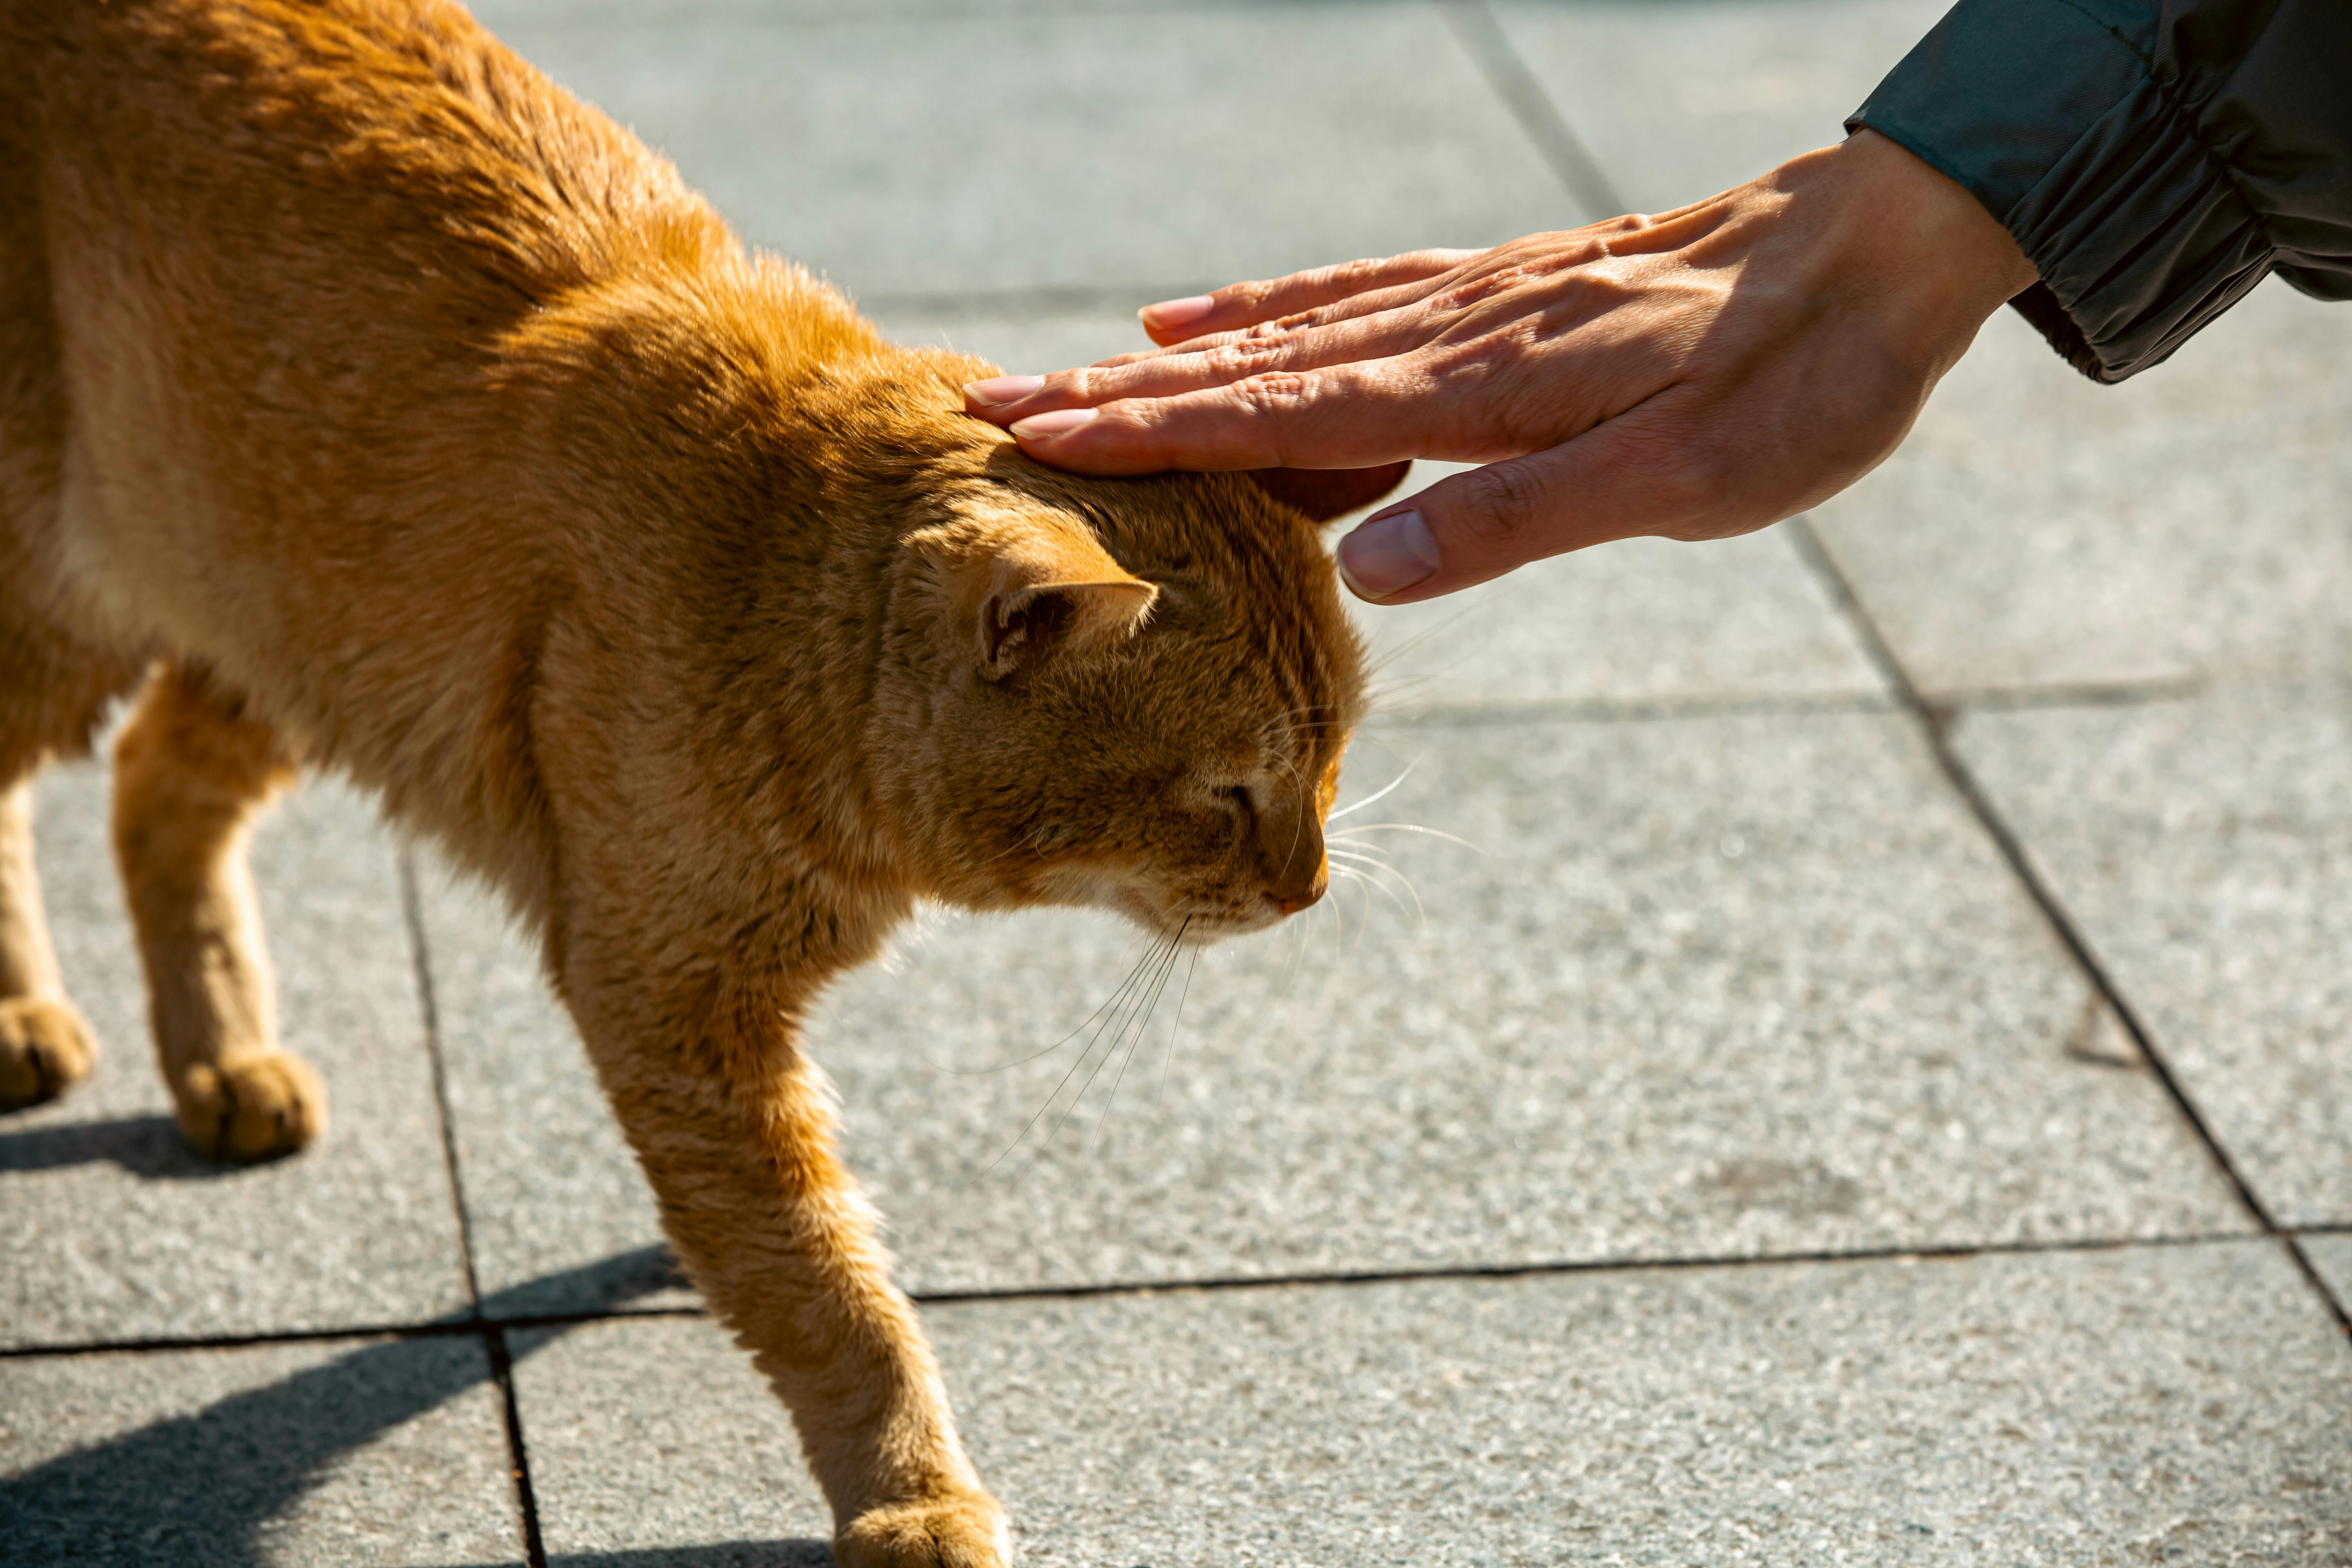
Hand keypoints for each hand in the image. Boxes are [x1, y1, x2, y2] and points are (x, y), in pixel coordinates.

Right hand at [963, 131, 2036, 602]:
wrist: (1884, 248)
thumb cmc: (1799, 380)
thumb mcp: (1686, 479)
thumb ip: (1523, 520)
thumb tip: (1367, 576)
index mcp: (1484, 388)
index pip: (1284, 414)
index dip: (1156, 436)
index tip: (1039, 441)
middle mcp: (1455, 333)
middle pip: (1257, 366)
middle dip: (1120, 397)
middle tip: (995, 406)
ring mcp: (1471, 302)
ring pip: (1289, 331)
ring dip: (1173, 361)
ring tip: (1071, 377)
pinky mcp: (1500, 289)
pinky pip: (1353, 296)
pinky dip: (1266, 309)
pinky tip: (1212, 316)